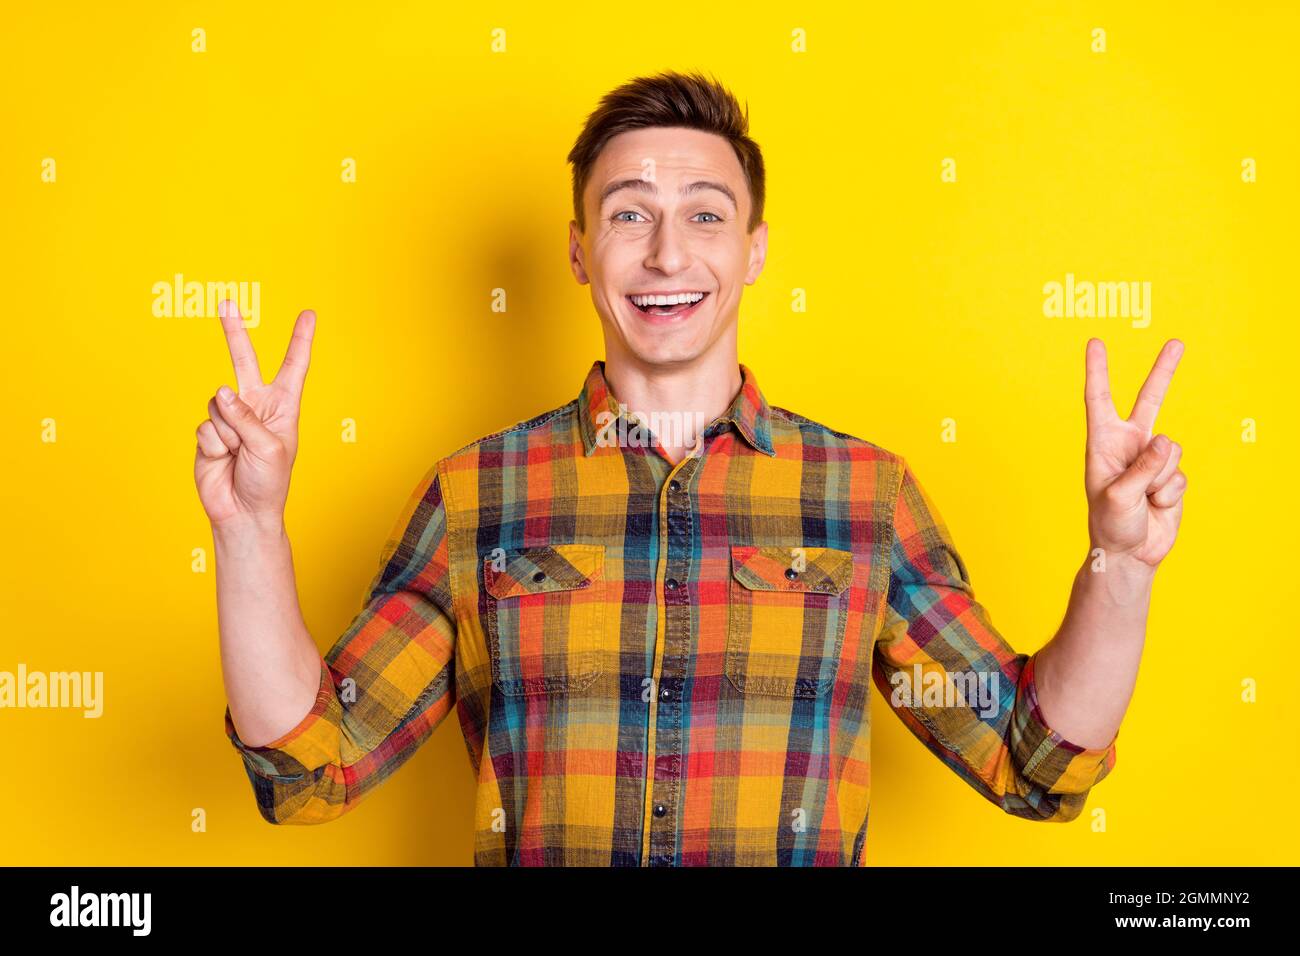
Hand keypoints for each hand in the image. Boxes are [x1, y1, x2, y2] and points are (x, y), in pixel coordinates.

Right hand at [194, 301, 315, 528]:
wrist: (243, 513)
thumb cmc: (268, 483)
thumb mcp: (269, 447)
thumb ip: (246, 416)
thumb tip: (221, 390)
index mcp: (283, 407)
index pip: (293, 367)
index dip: (300, 340)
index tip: (308, 314)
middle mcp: (256, 407)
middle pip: (243, 361)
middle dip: (235, 331)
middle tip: (227, 301)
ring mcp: (231, 418)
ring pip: (218, 403)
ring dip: (228, 432)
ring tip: (237, 454)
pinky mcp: (209, 433)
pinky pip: (206, 426)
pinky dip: (214, 445)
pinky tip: (222, 460)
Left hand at [1083, 338, 1185, 570]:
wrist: (1129, 553)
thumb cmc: (1110, 524)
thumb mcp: (1118, 496)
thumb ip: (1143, 468)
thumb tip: (1168, 441)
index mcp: (1103, 443)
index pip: (1099, 400)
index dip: (1098, 371)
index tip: (1095, 342)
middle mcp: (1128, 445)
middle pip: (1149, 400)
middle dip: (1164, 371)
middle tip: (1177, 342)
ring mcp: (1151, 459)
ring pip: (1171, 450)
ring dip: (1160, 478)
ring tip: (1143, 498)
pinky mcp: (1170, 476)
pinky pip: (1179, 475)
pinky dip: (1169, 493)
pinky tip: (1155, 506)